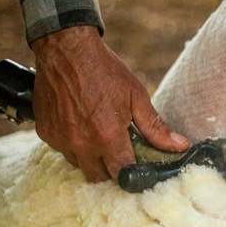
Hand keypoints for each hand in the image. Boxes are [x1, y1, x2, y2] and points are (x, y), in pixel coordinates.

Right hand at [30, 25, 188, 182]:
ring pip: (78, 165)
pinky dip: (71, 143)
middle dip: (110, 170)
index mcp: (107, 137)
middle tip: (118, 151)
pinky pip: (61, 149)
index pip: (122, 176)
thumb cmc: (104, 70)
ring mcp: (60, 139)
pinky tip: (79, 124)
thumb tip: (180, 146)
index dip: (132, 175)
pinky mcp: (45, 132)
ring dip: (90, 157)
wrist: (66, 48)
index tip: (137, 168)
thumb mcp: (137, 97)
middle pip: (98, 177)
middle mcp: (81, 143)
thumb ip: (156, 128)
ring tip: (98, 133)